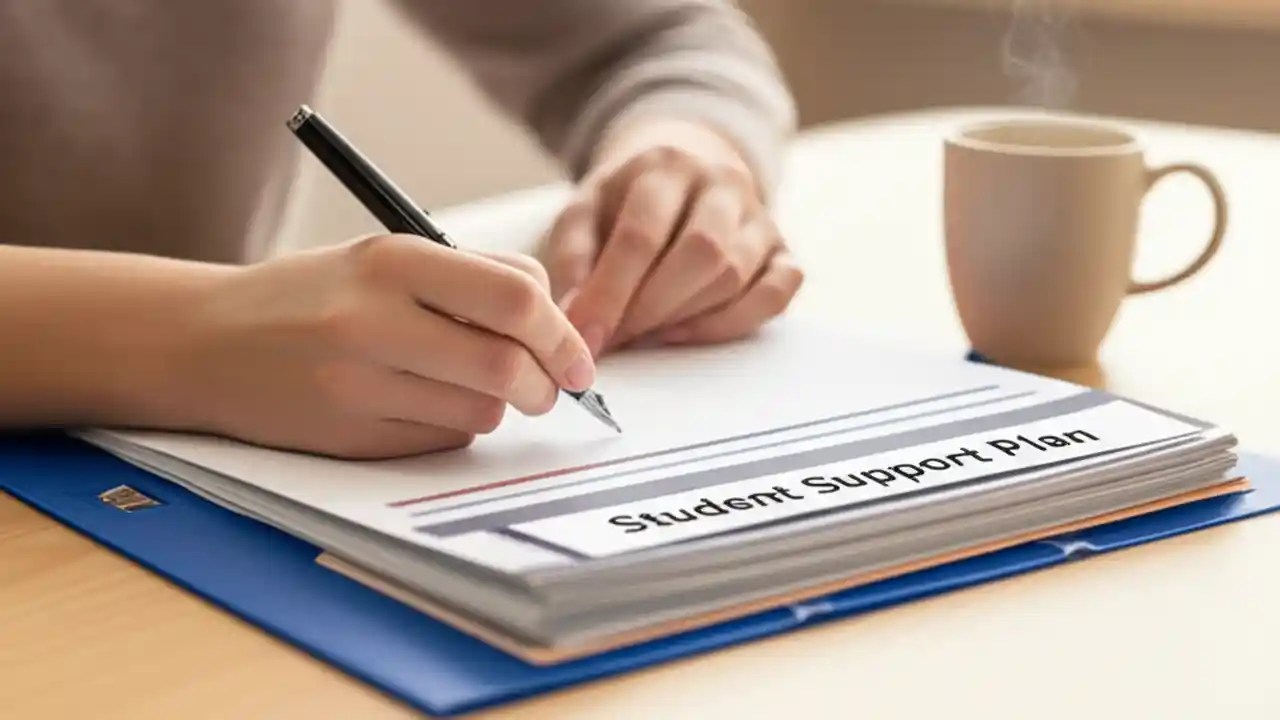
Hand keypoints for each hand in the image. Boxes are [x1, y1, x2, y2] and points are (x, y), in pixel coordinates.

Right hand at [181, 235, 595, 458]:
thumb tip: (556, 320)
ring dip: (496, 406)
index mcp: (391, 260)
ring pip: (480, 412)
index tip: (578, 358)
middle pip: (505, 365)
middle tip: (549, 388)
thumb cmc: (314, 295)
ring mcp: (355, 384)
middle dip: (546, 384)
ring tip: (463, 384)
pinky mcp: (347, 437)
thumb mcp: (385, 258)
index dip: (563, 333)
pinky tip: (419, 405)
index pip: (515, 296)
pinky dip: (453, 428)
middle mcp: (371, 320)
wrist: (204, 341)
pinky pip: (441, 441)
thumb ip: (471, 278)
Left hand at [540, 118, 802, 354]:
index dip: (611, 292)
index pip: (642, 234)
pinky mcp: (782, 251)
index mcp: (666, 166)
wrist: (685, 170)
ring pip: (735, 275)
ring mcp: (760, 217)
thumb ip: (572, 258)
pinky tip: (689, 331)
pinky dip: (734, 322)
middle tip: (617, 339)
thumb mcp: (584, 211)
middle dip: (651, 308)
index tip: (586, 338)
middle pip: (700, 253)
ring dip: (685, 318)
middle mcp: (722, 184)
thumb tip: (574, 318)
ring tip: (645, 334)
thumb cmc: (626, 202)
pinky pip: (777, 293)